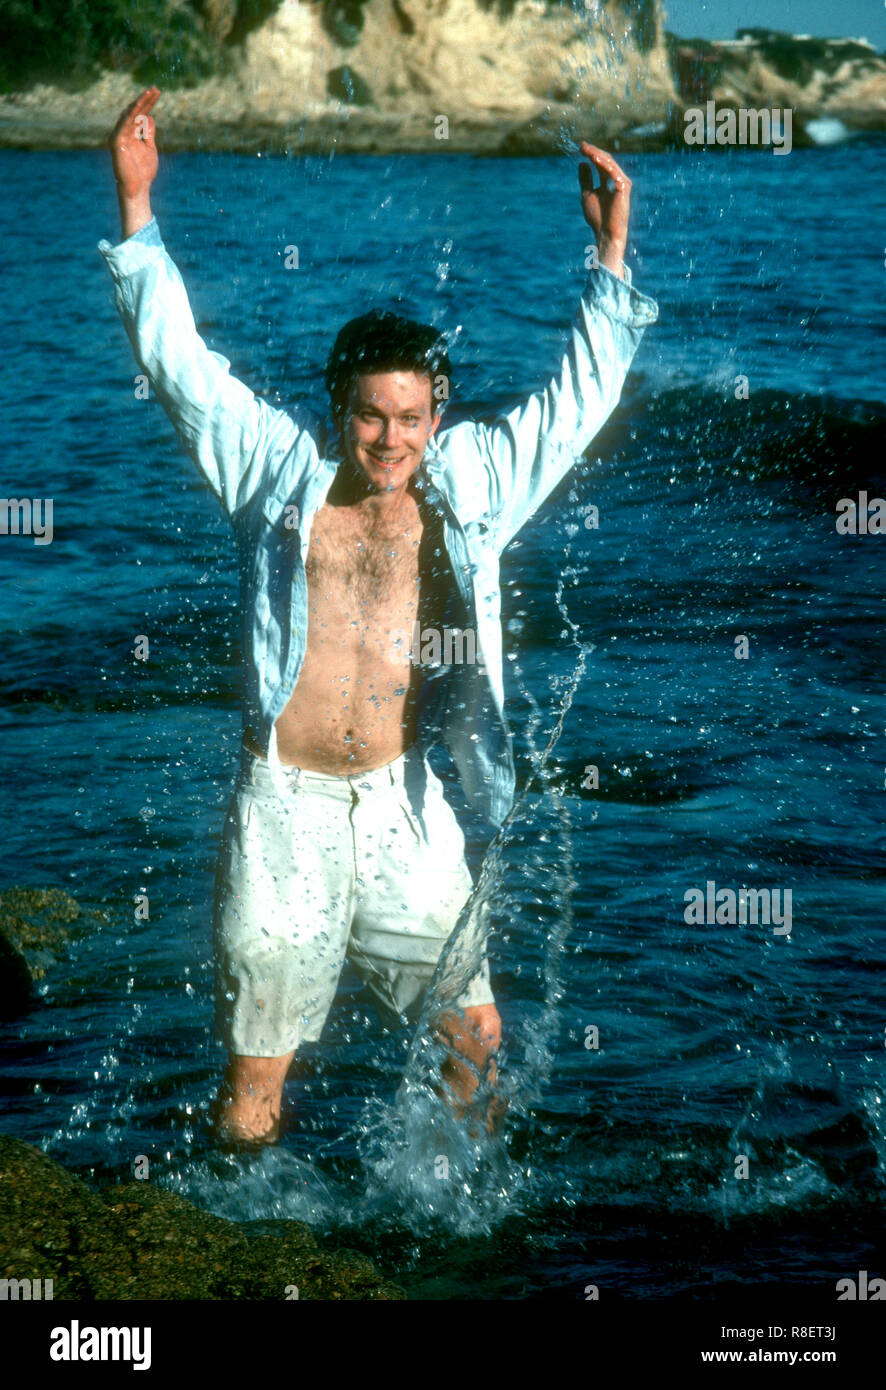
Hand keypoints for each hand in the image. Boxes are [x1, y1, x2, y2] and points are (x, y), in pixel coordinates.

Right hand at [109, 86, 160, 198]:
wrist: (138, 188)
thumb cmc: (143, 171)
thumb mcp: (149, 148)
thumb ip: (148, 133)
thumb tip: (149, 116)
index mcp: (129, 133)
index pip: (139, 114)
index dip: (148, 104)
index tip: (157, 93)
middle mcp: (122, 132)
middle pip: (134, 111)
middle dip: (145, 100)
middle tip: (155, 89)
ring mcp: (118, 136)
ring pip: (130, 114)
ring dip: (140, 103)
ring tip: (151, 92)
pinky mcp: (117, 141)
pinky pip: (125, 124)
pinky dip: (132, 113)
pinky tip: (141, 104)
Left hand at [578, 143, 630, 276]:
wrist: (605, 233)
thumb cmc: (598, 217)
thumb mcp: (587, 194)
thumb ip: (586, 179)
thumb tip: (582, 163)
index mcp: (610, 180)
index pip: (602, 162)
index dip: (592, 154)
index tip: (581, 147)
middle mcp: (618, 179)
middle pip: (606, 160)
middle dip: (594, 152)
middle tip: (582, 146)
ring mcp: (622, 183)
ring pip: (609, 163)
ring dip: (597, 155)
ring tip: (586, 149)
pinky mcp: (624, 187)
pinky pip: (613, 171)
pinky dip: (603, 164)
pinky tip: (593, 159)